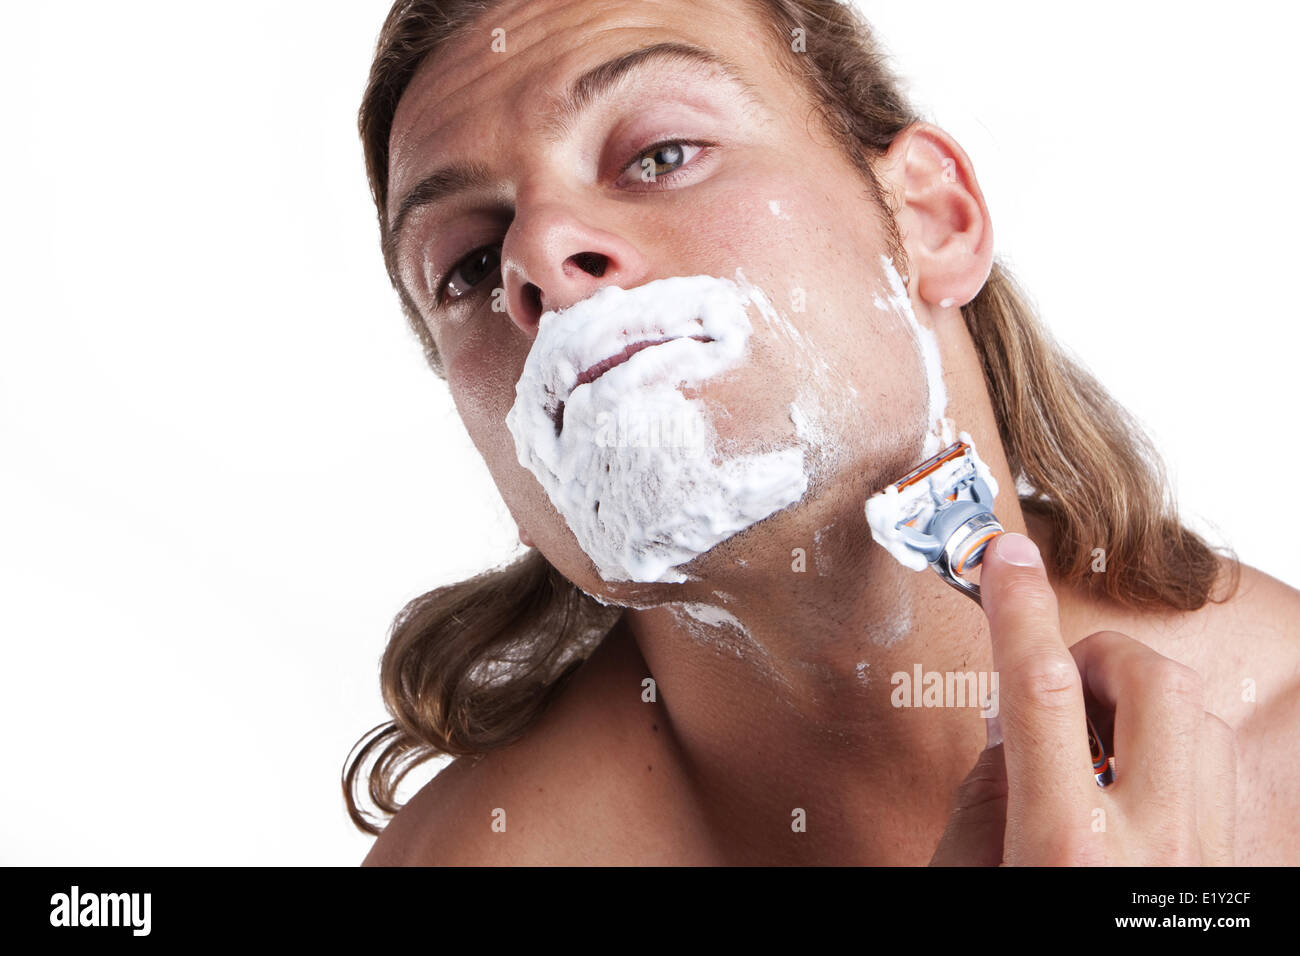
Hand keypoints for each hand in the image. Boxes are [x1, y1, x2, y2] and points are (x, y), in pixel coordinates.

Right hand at [930, 532, 1236, 864]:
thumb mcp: (963, 880)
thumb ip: (982, 797)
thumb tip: (1011, 726)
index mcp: (1066, 849)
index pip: (1042, 691)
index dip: (1018, 608)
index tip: (1007, 558)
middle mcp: (1153, 848)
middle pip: (1153, 680)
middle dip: (1098, 656)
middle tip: (1056, 690)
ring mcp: (1204, 858)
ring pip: (1198, 718)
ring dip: (1135, 708)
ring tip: (1087, 750)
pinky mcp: (1229, 864)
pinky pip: (1216, 769)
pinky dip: (1169, 750)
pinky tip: (1126, 784)